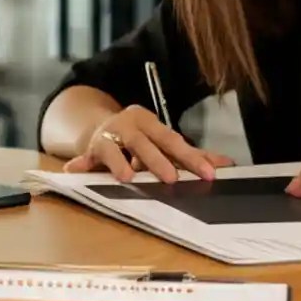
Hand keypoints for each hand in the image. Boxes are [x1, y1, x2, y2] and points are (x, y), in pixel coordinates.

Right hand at [62, 106, 233, 182]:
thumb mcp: (163, 141)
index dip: (191, 157)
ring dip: (119, 162)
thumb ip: (191, 154)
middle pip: (144, 143)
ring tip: (127, 176)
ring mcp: (107, 136)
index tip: (209, 174)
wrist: (103, 128)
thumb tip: (227, 164)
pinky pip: (84, 158)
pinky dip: (79, 164)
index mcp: (149, 121)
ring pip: (114, 149)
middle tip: (172, 178)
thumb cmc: (141, 138)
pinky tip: (73, 171)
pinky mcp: (90, 149)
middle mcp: (128, 125)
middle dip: (157, 161)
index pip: (172, 140)